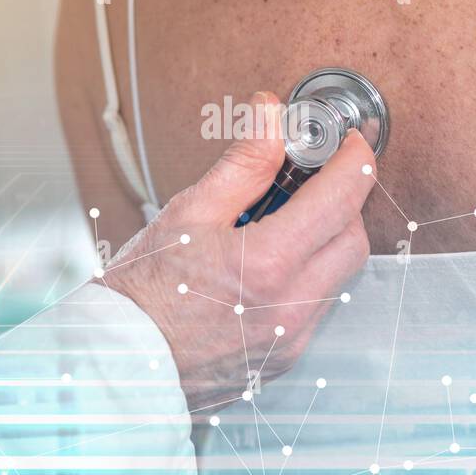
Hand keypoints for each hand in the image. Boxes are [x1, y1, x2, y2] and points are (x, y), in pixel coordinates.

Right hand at [100, 92, 375, 412]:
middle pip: (353, 239)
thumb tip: (271, 115)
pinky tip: (266, 263)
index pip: (341, 199)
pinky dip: (307, 275)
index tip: (348, 141)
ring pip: (340, 275)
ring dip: (325, 239)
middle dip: (344, 201)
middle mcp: (291, 307)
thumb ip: (243, 163)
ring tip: (279, 221)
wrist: (122, 360)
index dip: (353, 160)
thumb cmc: (142, 292)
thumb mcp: (189, 211)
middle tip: (312, 178)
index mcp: (268, 264)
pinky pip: (317, 305)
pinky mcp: (285, 356)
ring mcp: (291, 337)